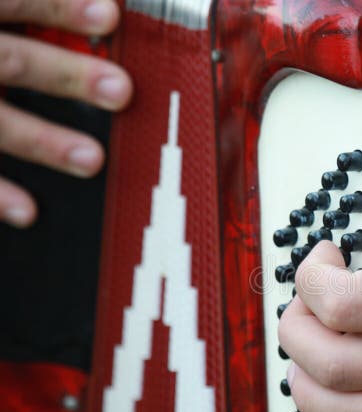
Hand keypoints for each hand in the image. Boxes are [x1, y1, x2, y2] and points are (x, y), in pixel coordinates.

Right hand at [0, 0, 131, 227]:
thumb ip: (11, 10)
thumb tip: (96, 9)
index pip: (9, 0)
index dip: (55, 6)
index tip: (110, 15)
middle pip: (5, 59)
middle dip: (62, 74)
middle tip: (121, 90)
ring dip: (39, 139)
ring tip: (91, 159)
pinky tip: (28, 210)